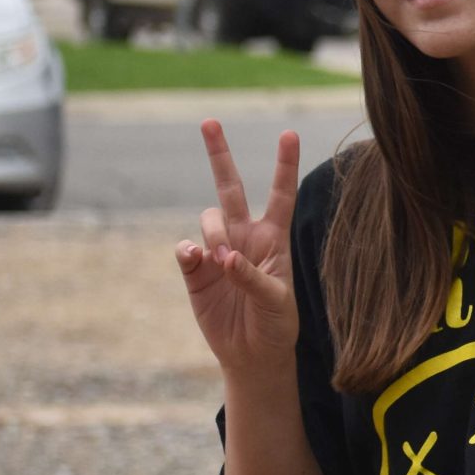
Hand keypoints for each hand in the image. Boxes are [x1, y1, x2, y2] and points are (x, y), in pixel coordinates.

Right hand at [177, 122, 301, 373]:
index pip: (280, 195)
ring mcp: (217, 251)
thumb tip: (223, 256)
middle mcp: (245, 237)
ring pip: (208, 218)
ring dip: (213, 233)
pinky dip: (188, 252)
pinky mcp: (195, 270)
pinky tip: (198, 263)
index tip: (289, 133)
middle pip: (230, 187)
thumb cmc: (276, 324)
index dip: (284, 165)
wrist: (252, 353)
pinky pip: (185, 249)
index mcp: (274, 239)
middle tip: (209, 121)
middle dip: (219, 154)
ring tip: (224, 262)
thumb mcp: (276, 301)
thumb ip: (252, 276)